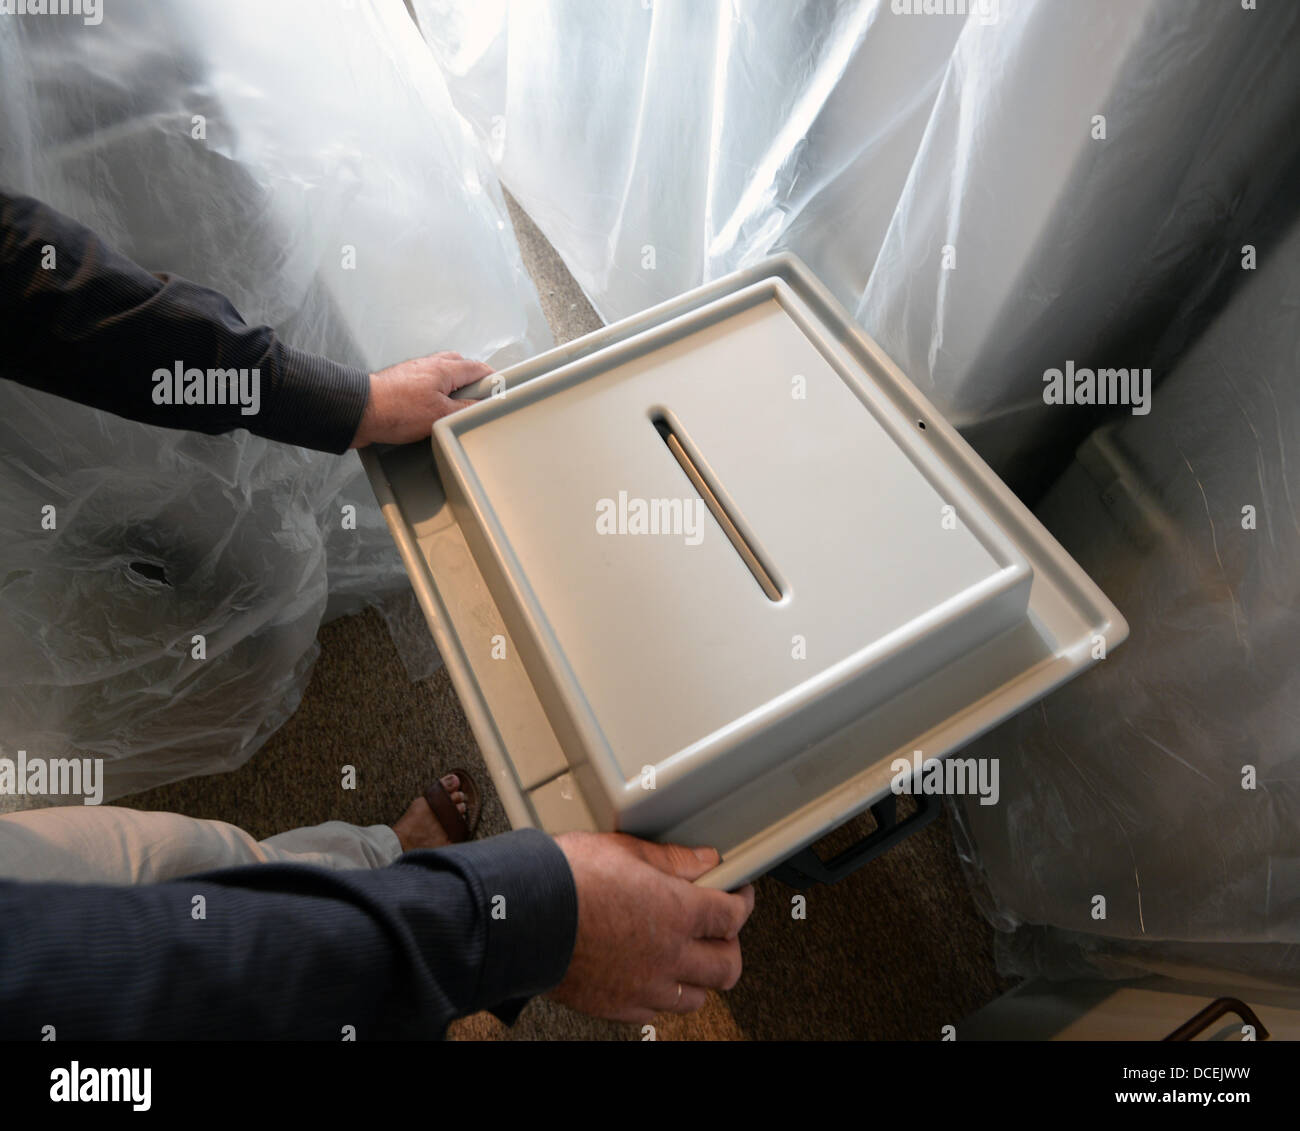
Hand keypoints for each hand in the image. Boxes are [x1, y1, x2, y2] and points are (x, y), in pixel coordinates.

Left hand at [349, 351, 492, 447]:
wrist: (359, 412)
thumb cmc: (395, 410)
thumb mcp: (440, 415)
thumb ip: (466, 410)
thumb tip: (483, 407)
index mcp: (444, 368)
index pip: (478, 368)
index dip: (493, 379)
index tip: (501, 389)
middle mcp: (429, 365)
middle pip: (460, 367)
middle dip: (472, 382)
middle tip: (478, 401)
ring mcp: (413, 373)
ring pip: (442, 376)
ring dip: (452, 388)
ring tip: (455, 408)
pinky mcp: (401, 385)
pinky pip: (426, 385)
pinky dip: (435, 394)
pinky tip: (432, 410)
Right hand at [548, 832, 755, 1023]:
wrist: (522, 916)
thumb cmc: (566, 878)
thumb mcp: (623, 850)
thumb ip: (671, 859)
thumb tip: (703, 860)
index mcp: (678, 912)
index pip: (733, 916)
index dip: (741, 902)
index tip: (737, 895)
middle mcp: (669, 955)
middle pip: (727, 966)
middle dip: (730, 947)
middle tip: (719, 931)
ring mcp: (644, 986)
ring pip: (695, 998)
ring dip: (697, 977)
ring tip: (685, 956)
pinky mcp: (616, 1006)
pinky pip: (654, 1013)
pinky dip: (658, 997)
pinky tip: (648, 976)